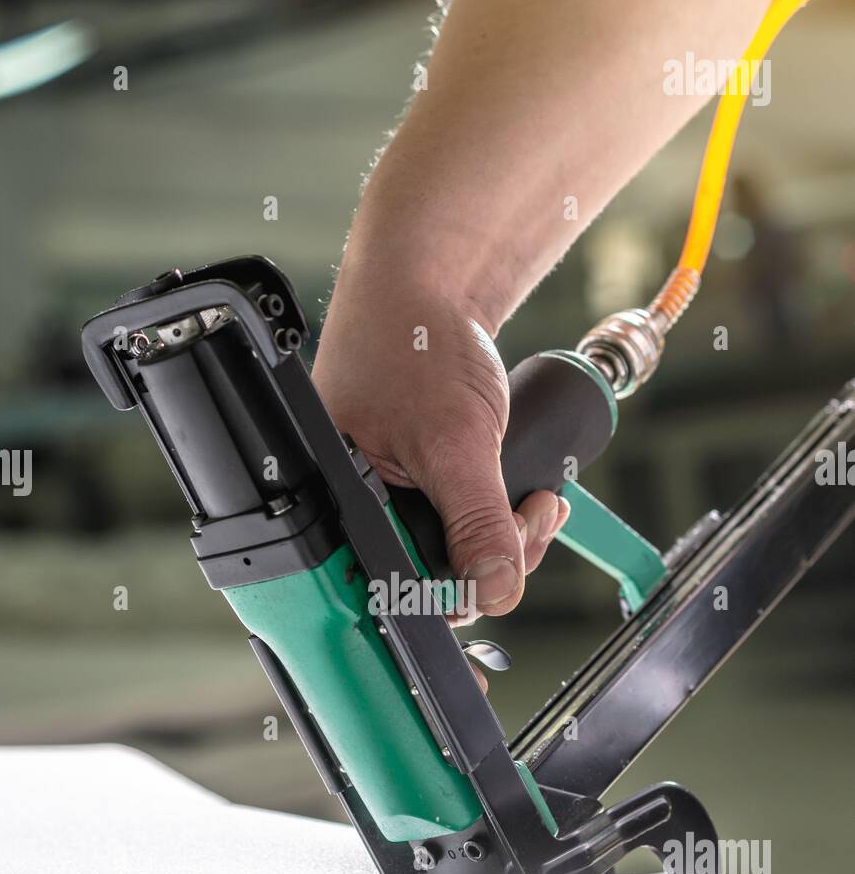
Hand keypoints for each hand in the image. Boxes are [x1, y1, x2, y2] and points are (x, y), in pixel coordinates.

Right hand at [313, 269, 568, 619]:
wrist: (428, 282)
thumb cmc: (413, 341)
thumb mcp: (454, 442)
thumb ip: (476, 522)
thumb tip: (496, 590)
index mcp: (334, 511)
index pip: (400, 590)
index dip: (461, 591)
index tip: (508, 568)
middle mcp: (355, 512)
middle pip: (437, 579)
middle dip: (498, 556)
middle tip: (533, 515)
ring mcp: (388, 498)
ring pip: (458, 554)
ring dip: (510, 536)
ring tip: (538, 501)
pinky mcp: (417, 483)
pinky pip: (463, 522)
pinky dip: (503, 515)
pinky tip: (530, 496)